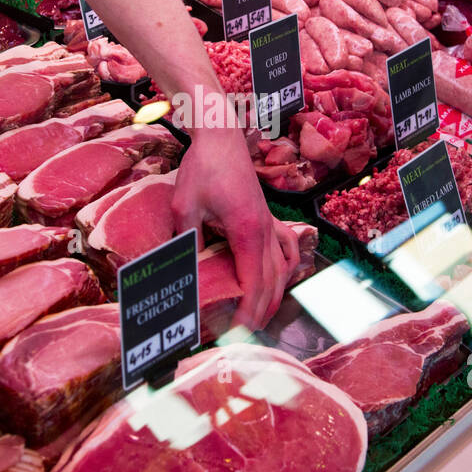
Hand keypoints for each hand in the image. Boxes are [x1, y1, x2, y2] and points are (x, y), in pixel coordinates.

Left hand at [171, 126, 295, 330]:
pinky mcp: (268, 215)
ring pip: (282, 268)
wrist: (221, 136)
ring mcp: (269, 222)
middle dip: (261, 312)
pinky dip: (286, 266)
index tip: (239, 332)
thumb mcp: (185, 206)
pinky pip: (286, 246)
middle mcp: (264, 230)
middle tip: (246, 335)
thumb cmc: (202, 167)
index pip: (253, 282)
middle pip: (271, 282)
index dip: (248, 311)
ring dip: (274, 295)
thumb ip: (188, 241)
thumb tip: (185, 273)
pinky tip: (283, 277)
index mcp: (246, 231)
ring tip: (262, 316)